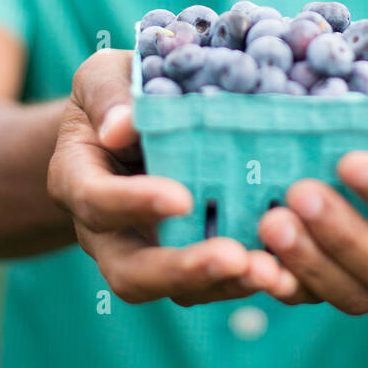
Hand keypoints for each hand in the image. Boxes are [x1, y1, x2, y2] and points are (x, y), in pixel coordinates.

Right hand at [47, 50, 295, 305]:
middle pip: (131, 272)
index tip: (182, 198)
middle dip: (183, 270)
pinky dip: (251, 280)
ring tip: (272, 272)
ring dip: (225, 285)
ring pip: (177, 290)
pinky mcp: (192, 258)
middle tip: (235, 258)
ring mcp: (150, 251)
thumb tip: (120, 127)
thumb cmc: (118, 92)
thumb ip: (107, 97)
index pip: (96, 201)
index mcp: (77, 180)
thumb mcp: (103, 77)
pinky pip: (216, 284)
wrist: (135, 123)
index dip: (134, 204)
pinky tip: (289, 270)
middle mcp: (107, 231)